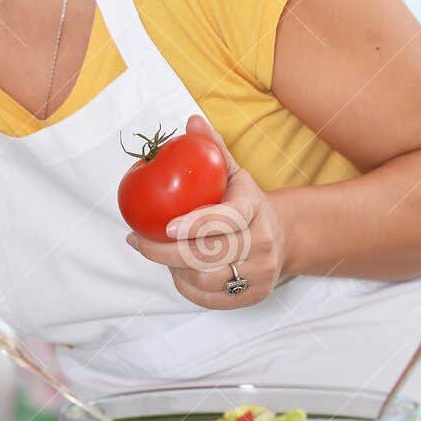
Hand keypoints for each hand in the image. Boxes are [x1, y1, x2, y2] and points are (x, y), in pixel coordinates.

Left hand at [124, 115, 285, 309]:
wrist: (284, 236)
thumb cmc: (244, 201)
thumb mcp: (232, 173)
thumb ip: (211, 149)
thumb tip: (191, 122)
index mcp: (255, 209)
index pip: (227, 218)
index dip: (197, 224)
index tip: (166, 225)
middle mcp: (262, 243)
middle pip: (207, 254)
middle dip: (165, 251)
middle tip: (136, 240)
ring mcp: (260, 274)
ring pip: (205, 279)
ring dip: (172, 268)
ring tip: (155, 253)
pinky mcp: (252, 296)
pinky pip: (208, 298)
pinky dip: (186, 287)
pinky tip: (174, 272)